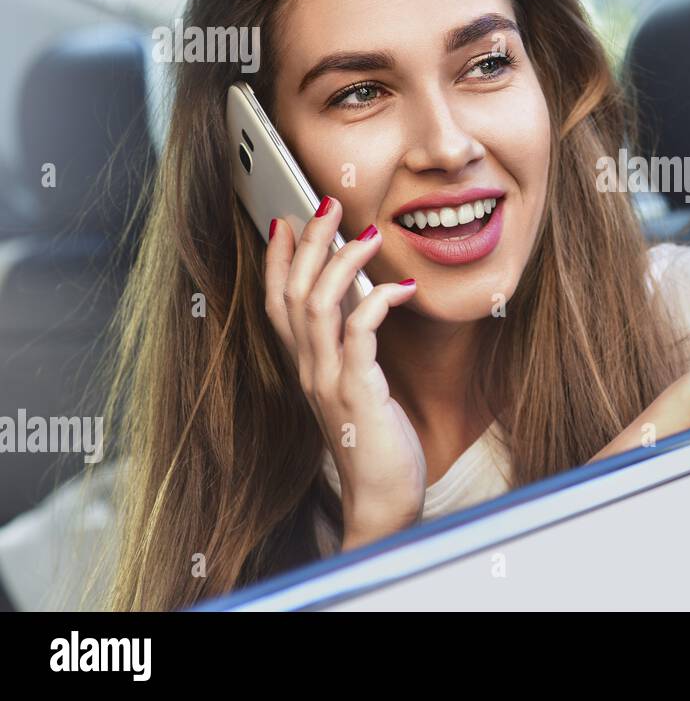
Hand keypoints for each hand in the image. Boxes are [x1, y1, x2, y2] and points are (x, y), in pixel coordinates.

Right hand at [263, 195, 426, 549]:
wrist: (383, 498)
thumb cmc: (378, 440)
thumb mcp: (359, 386)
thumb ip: (353, 350)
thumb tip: (363, 305)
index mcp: (306, 367)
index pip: (278, 304)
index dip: (276, 261)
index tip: (283, 221)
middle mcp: (308, 370)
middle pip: (292, 293)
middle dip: (307, 243)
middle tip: (326, 203)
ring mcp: (328, 382)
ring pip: (317, 306)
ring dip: (340, 262)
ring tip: (367, 231)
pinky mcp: (357, 393)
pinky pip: (359, 335)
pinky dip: (376, 303)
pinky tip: (402, 288)